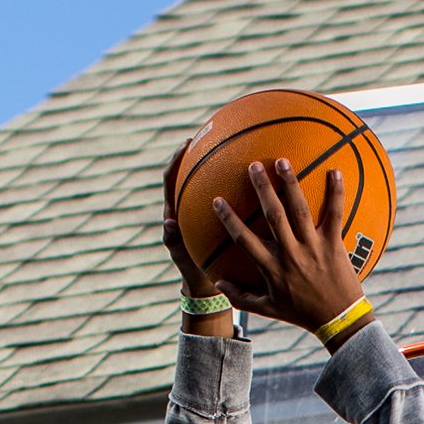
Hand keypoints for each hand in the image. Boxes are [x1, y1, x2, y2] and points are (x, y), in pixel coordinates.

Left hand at [160, 151, 232, 336]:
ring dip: (220, 165)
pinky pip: (229, 198)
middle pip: (188, 173)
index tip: (185, 144)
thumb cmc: (196, 274)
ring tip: (235, 147)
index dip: (175, 161)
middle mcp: (187, 209)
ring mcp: (203, 214)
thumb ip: (174, 241)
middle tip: (210, 134)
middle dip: (198, 153)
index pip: (170, 180)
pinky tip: (256, 180)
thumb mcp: (185, 259)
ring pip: (210, 183)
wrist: (206, 289)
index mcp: (176, 214)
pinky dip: (237, 187)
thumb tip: (167, 223)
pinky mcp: (216, 222)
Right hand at [208, 158, 370, 341]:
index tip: (217, 200)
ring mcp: (313, 247)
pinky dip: (336, 192)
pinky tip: (335, 170)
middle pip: (273, 215)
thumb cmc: (302, 314)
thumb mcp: (269, 309)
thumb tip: (217, 283)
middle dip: (262, 189)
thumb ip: (241, 297)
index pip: (244, 240)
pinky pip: (335, 213)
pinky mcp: (334, 243)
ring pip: (299, 209)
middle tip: (253, 166)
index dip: (229, 220)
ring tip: (282, 160)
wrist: (338, 321)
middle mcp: (290, 254)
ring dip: (290, 183)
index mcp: (272, 268)